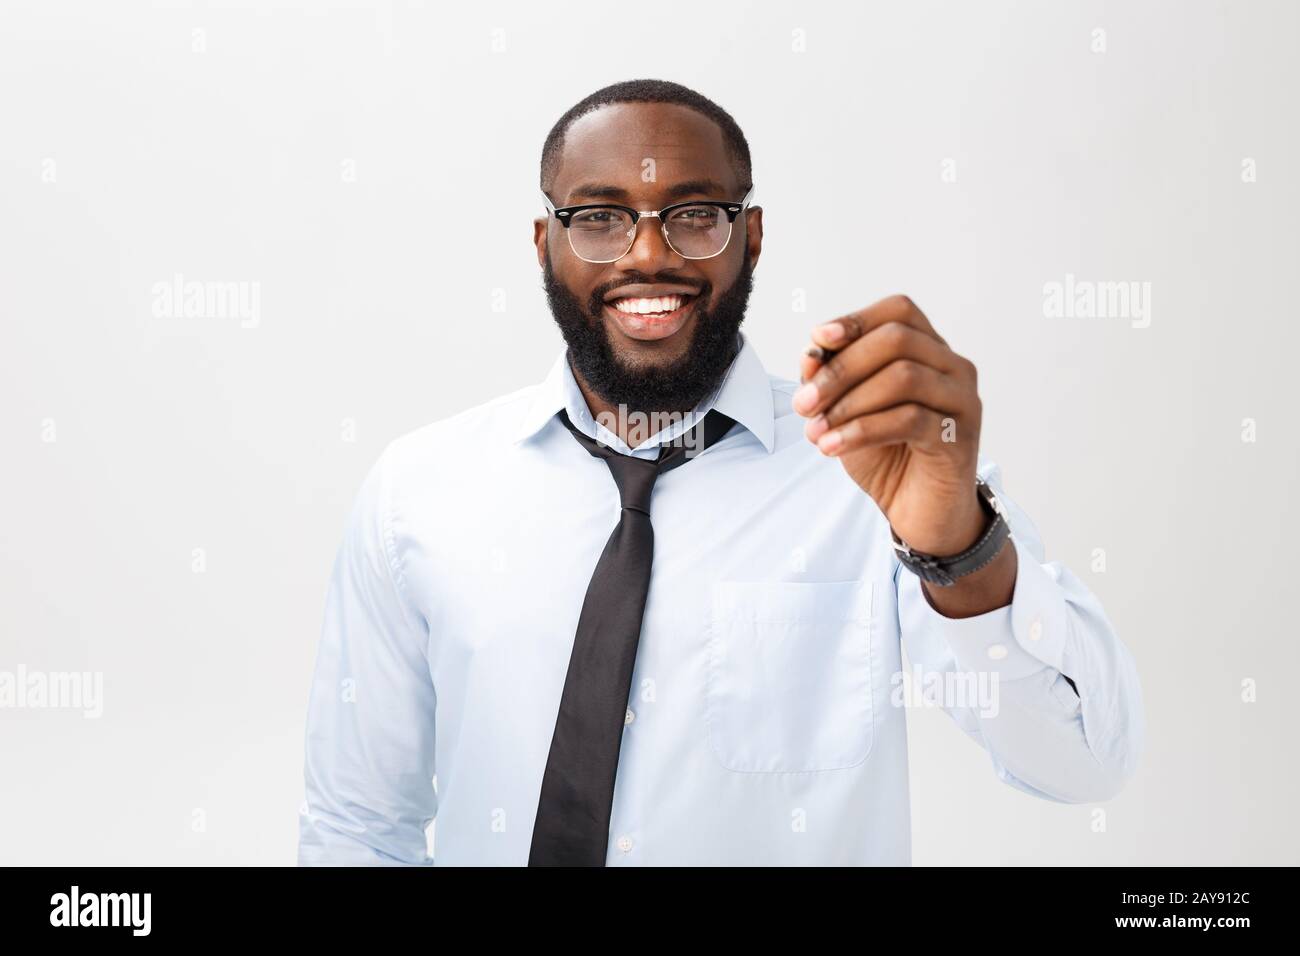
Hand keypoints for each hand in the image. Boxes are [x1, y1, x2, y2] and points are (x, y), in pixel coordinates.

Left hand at [793, 295, 985, 556]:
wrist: (920, 513)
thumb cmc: (885, 455)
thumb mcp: (845, 413)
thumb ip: (830, 380)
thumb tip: (811, 353)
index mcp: (929, 351)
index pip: (899, 311)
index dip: (857, 319)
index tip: (818, 339)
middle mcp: (953, 367)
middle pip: (897, 340)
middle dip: (841, 369)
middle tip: (803, 403)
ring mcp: (962, 400)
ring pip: (903, 377)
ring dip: (848, 403)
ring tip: (815, 432)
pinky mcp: (959, 436)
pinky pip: (908, 419)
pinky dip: (860, 431)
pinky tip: (831, 448)